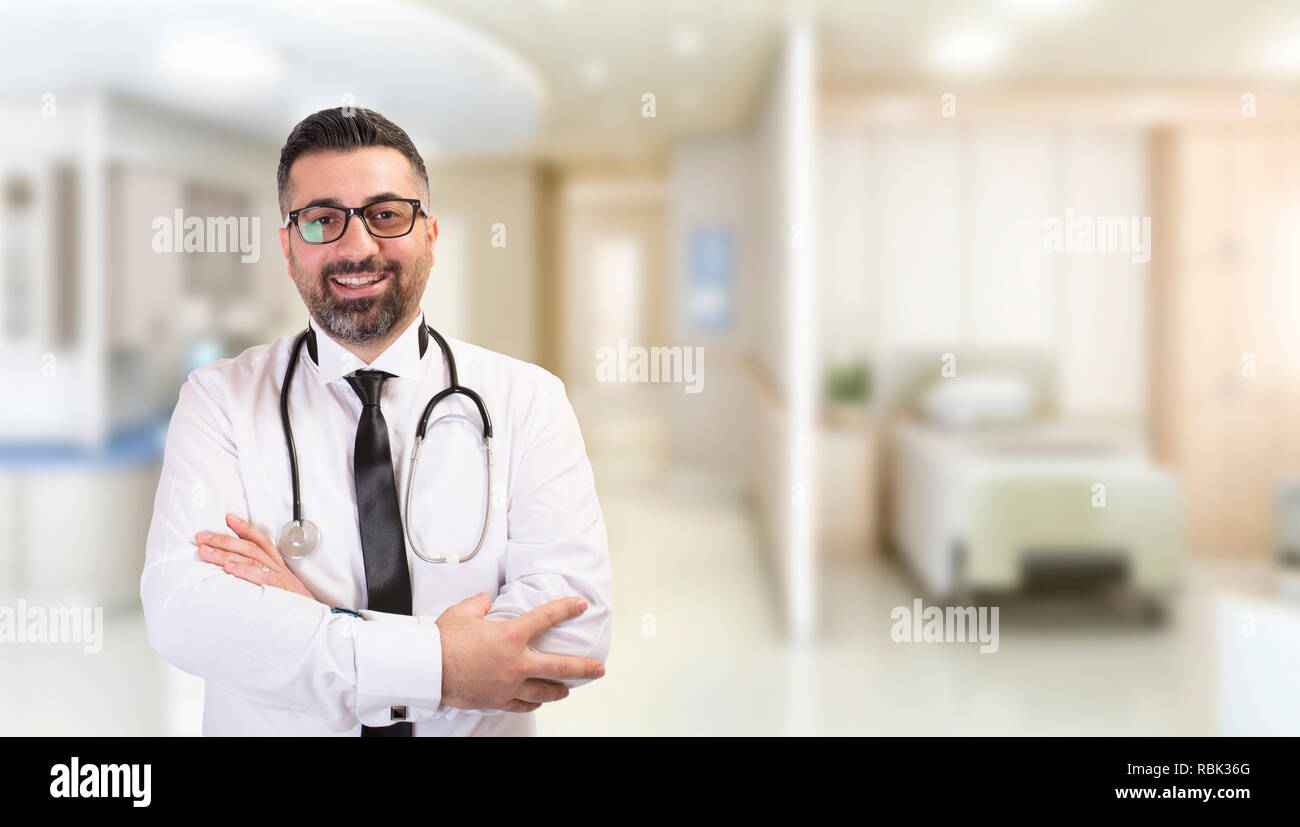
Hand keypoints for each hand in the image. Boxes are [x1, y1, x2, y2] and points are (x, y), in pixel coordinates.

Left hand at [196, 514, 317, 601]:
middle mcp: (277, 568)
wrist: (313, 620)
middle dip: (224, 539)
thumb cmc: (293, 605)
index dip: (245, 528)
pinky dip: (244, 570)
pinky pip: (260, 576)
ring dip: (225, 553)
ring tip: (205, 551)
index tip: (227, 518)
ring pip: (250, 558)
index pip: (260, 540)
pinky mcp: (278, 590)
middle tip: (202, 536)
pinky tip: (229, 568)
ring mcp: (278, 578)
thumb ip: (260, 580)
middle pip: (249, 546)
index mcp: (276, 566)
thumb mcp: (279, 588)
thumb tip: (234, 574)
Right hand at [437, 593, 605, 713]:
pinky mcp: (498, 700)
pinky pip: (524, 704)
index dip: (567, 609)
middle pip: (561, 667)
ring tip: (569, 688)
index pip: (547, 618)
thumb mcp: (463, 613)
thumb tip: (486, 600)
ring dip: (560, 689)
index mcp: (511, 635)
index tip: (580, 606)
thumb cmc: (442, 641)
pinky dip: (534, 702)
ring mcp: (509, 685)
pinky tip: (539, 701)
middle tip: (598, 668)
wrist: (428, 670)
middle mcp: (516, 662)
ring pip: (545, 691)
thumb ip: (480, 604)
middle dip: (584, 668)